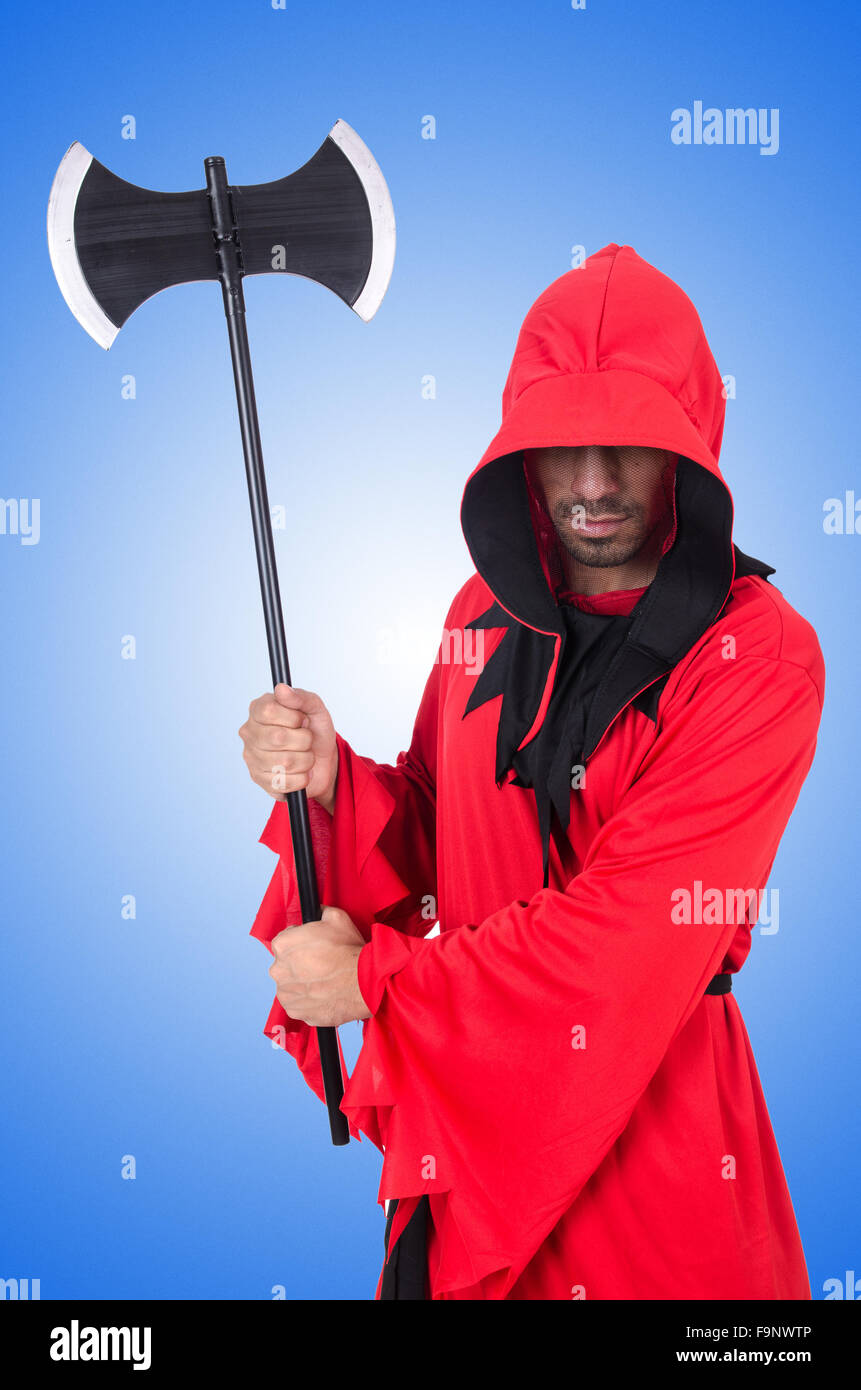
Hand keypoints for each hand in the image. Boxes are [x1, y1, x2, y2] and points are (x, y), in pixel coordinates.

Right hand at [239, 683, 338, 809]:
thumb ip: (301, 697)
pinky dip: (302, 778)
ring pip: (285, 762)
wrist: (324, 761)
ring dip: (306, 760)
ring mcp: (252, 758)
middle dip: (304, 740)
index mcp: (258, 710)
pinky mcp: (260, 781)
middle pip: (277, 737)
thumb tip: (281, 689)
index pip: (269, 711)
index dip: (293, 717)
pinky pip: (285, 782)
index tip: (303, 720)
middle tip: (306, 739)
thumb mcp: (315, 709)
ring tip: (305, 756)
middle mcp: (250, 733)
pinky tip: (300, 772)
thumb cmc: (316, 731)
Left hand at [268, 906, 370, 1026]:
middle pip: (285, 965)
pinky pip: (298, 1005)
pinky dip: (308, 1001)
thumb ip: (321, 913)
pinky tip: (324, 994)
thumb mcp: (337, 918)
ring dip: (302, 984)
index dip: (300, 943)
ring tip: (324, 982)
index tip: (312, 948)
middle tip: (321, 965)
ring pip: (290, 986)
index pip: (283, 942)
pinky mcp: (296, 1012)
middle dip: (299, 965)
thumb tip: (319, 912)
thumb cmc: (349, 951)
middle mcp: (278, 970)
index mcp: (283, 945)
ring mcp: (286, 993)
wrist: (364, 982)